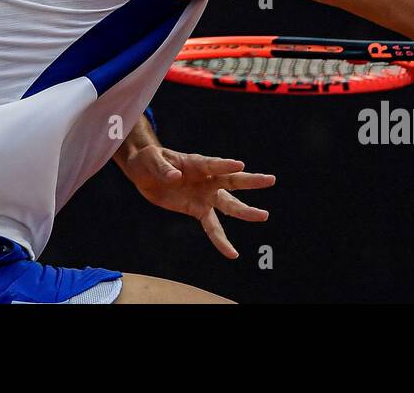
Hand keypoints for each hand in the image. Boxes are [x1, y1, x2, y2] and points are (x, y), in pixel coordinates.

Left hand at [121, 145, 275, 258]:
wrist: (143, 172)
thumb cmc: (149, 160)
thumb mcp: (151, 160)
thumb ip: (164, 169)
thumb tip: (175, 177)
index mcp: (196, 163)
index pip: (212, 164)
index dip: (225, 165)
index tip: (240, 165)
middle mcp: (205, 179)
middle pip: (231, 181)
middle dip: (250, 181)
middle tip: (270, 180)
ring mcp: (204, 196)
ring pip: (228, 205)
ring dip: (244, 211)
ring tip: (263, 216)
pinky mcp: (197, 210)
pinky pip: (212, 227)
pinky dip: (221, 241)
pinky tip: (232, 253)